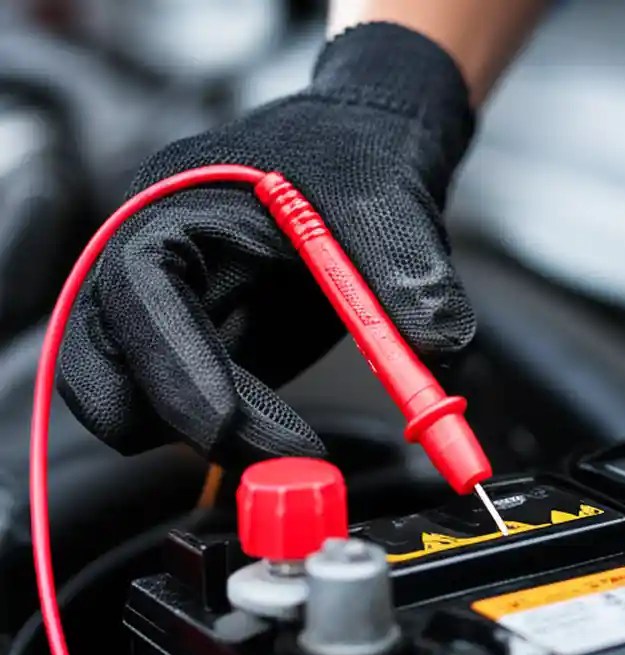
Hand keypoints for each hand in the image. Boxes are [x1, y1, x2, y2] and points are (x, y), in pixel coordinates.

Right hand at [57, 23, 475, 462]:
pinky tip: (295, 426)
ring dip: (215, 436)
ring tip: (303, 439)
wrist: (367, 146)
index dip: (182, 372)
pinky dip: (239, 435)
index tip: (249, 428)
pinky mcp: (204, 352)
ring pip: (141, 411)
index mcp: (173, 209)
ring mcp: (169, 317)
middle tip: (289, 454)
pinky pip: (194, 417)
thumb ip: (413, 275)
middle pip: (105, 375)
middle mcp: (150, 269)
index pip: (138, 298)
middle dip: (184, 426)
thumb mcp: (391, 200)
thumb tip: (436, 350)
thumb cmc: (357, 153)